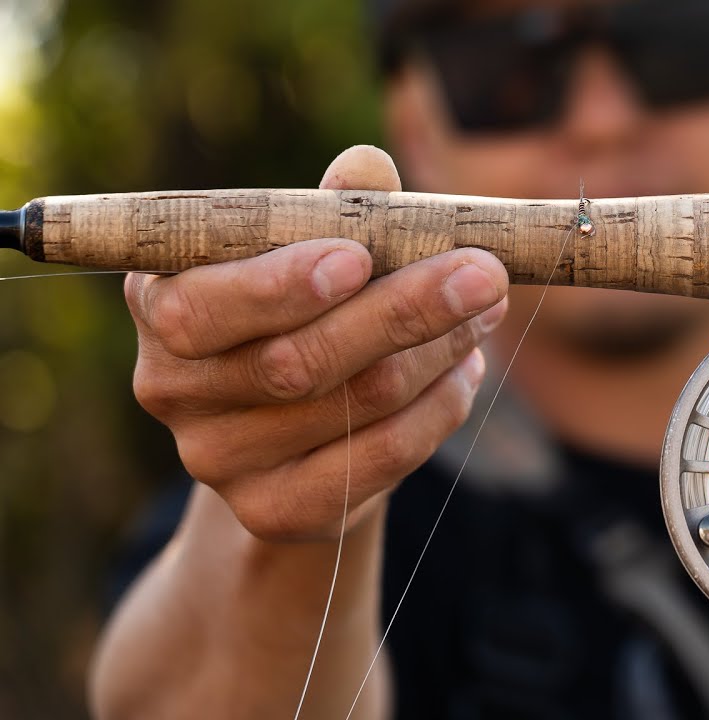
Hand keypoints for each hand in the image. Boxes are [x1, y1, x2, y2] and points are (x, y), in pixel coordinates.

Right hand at [124, 145, 508, 541]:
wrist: (297, 433)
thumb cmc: (305, 311)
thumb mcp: (311, 250)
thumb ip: (333, 208)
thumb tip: (367, 170)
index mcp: (161, 305)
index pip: (200, 306)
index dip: (279, 284)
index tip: (360, 255)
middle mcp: (172, 390)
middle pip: (296, 361)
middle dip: (405, 311)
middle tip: (485, 275)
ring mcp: (220, 462)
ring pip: (356, 403)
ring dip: (441, 351)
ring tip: (487, 311)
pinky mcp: (278, 512)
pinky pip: (382, 458)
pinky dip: (440, 409)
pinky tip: (466, 371)